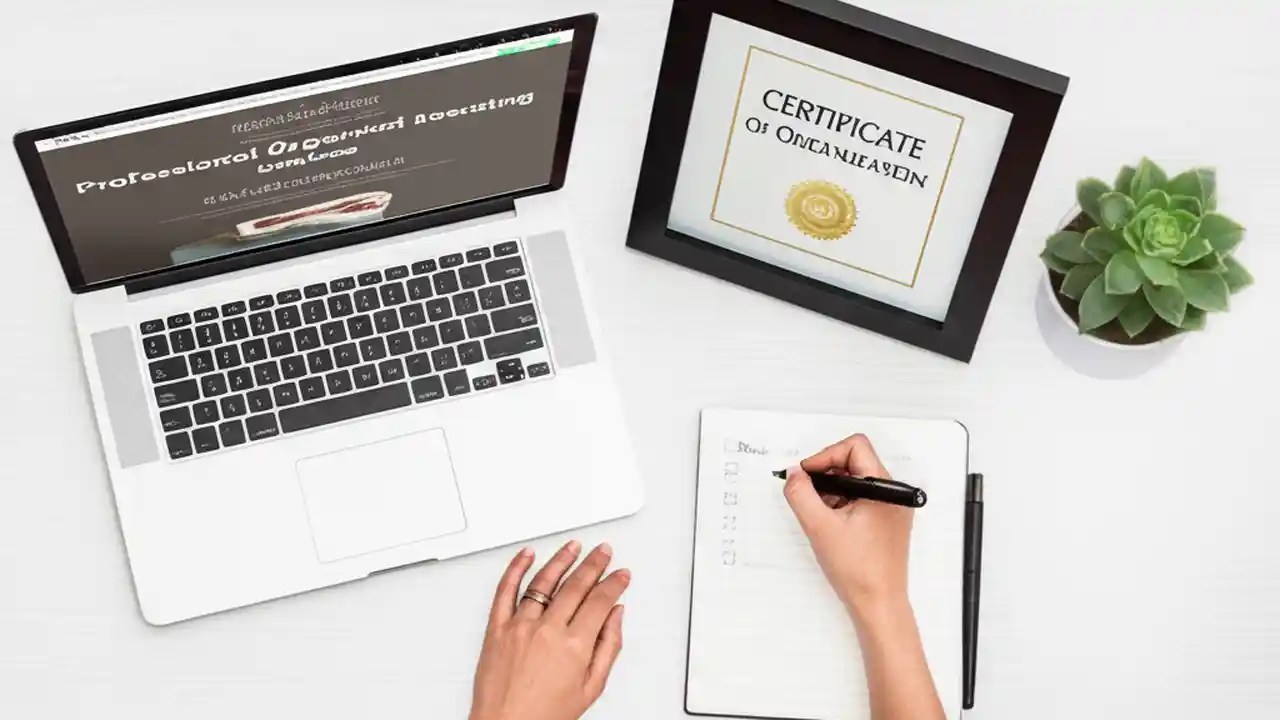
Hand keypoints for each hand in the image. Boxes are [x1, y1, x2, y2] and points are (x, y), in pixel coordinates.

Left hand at [470, 541, 629, 719]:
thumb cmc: (544, 716)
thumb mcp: (590, 688)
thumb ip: (608, 648)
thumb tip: (616, 617)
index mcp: (574, 646)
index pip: (600, 601)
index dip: (614, 583)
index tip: (621, 575)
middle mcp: (547, 630)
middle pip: (576, 585)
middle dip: (594, 564)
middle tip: (603, 552)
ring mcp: (520, 626)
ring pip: (543, 581)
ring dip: (561, 559)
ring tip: (573, 546)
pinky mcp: (496, 628)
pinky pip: (505, 590)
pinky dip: (515, 568)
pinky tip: (526, 555)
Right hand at [783, 434, 912, 617]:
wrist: (878, 604)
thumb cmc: (860, 571)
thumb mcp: (819, 527)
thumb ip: (801, 494)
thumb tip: (794, 475)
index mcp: (885, 489)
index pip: (854, 447)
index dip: (825, 456)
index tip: (807, 475)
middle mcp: (893, 494)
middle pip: (855, 461)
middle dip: (826, 474)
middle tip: (807, 493)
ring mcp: (891, 508)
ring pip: (856, 481)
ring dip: (833, 490)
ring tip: (820, 514)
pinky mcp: (886, 521)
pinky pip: (861, 499)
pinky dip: (842, 504)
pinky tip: (831, 525)